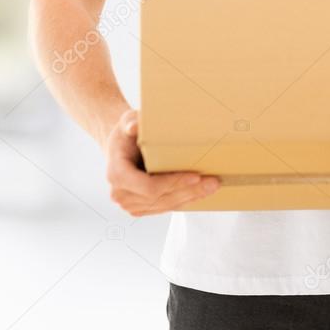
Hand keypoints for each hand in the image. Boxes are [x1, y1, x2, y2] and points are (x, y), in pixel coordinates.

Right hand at [104, 109, 219, 215]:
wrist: (119, 147)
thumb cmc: (126, 133)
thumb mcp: (127, 121)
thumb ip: (130, 122)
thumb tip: (134, 126)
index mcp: (116, 173)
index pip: (149, 187)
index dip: (173, 183)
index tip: (196, 176)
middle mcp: (120, 194)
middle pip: (160, 198)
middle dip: (188, 191)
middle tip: (213, 182)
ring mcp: (129, 204)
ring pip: (164, 206)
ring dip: (190, 197)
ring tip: (211, 187)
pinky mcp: (140, 208)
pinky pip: (164, 207)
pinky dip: (183, 200)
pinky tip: (199, 192)